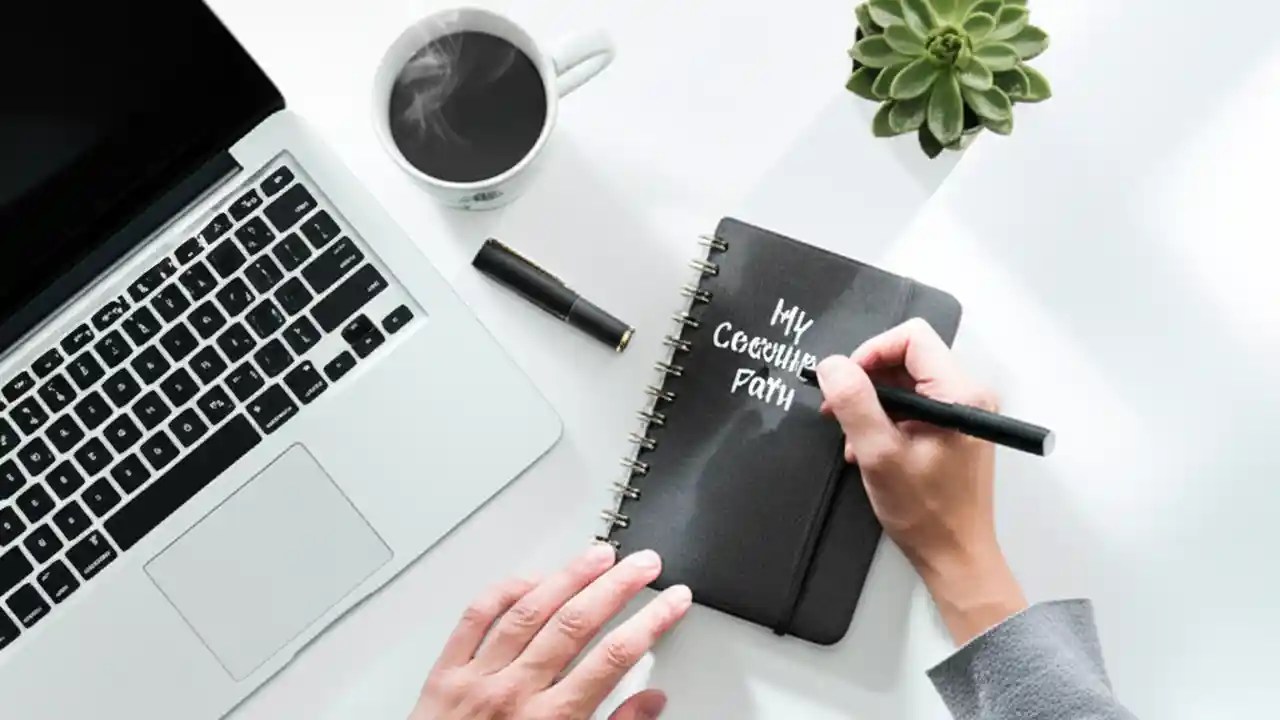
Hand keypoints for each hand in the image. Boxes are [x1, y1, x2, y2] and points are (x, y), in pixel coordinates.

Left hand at [410, 545, 691, 719]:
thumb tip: (651, 701)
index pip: (614, 658)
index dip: (651, 622)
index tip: (673, 600)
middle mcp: (514, 695)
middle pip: (576, 624)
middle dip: (618, 586)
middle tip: (645, 564)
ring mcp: (477, 679)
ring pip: (529, 611)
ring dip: (568, 576)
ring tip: (599, 555)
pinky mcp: (445, 672)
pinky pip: (476, 617)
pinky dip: (505, 591)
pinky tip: (533, 578)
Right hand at [815, 318, 1025, 643]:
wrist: (956, 556)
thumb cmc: (925, 512)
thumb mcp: (879, 454)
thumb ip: (854, 403)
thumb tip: (831, 364)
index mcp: (959, 393)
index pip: (912, 337)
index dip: (871, 351)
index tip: (843, 381)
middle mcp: (967, 394)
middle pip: (907, 358)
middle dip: (866, 380)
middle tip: (837, 410)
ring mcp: (961, 412)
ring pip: (906, 382)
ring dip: (871, 404)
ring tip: (851, 439)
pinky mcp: (952, 429)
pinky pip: (912, 405)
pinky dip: (884, 419)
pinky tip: (867, 449)